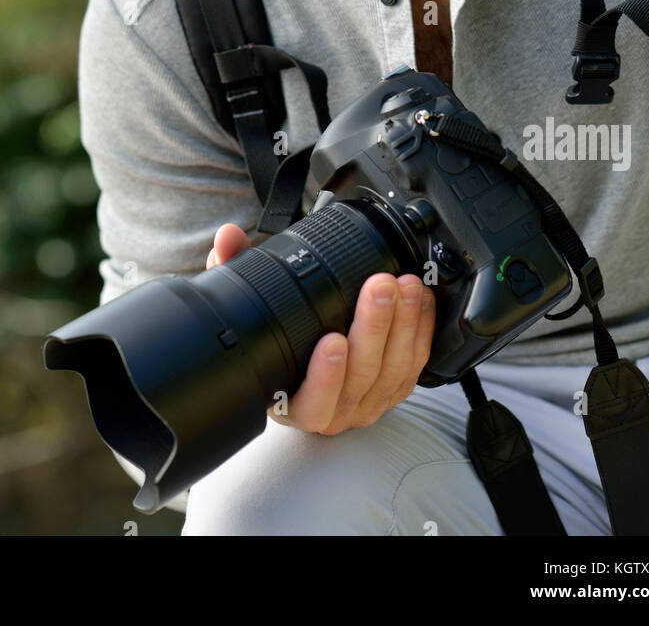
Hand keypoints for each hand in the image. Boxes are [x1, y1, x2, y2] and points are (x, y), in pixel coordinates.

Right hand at [206, 223, 435, 435]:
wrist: (303, 373)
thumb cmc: (276, 343)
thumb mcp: (251, 312)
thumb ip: (235, 271)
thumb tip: (228, 238)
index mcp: (291, 402)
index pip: (311, 401)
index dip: (325, 377)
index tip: (332, 340)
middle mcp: (334, 411)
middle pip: (362, 376)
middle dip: (374, 328)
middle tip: (380, 286)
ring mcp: (368, 403)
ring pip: (393, 369)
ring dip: (402, 324)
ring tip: (403, 284)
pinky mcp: (395, 389)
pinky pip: (415, 364)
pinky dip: (420, 330)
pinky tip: (420, 300)